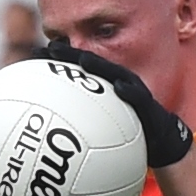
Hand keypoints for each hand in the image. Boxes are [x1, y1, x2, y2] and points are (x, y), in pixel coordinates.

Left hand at [35, 42, 192, 167]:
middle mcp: (116, 85)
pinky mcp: (148, 105)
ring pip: (113, 75)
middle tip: (50, 48)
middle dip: (71, 56)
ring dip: (98, 66)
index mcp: (103, 91)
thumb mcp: (103, 134)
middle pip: (91, 67)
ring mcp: (133, 92)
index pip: (77, 72)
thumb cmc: (130, 138)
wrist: (161, 143)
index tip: (34, 54)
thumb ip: (83, 129)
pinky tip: (119, 87)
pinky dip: (129, 92)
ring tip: (82, 59)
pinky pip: (139, 98)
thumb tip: (52, 146)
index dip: (58, 62)